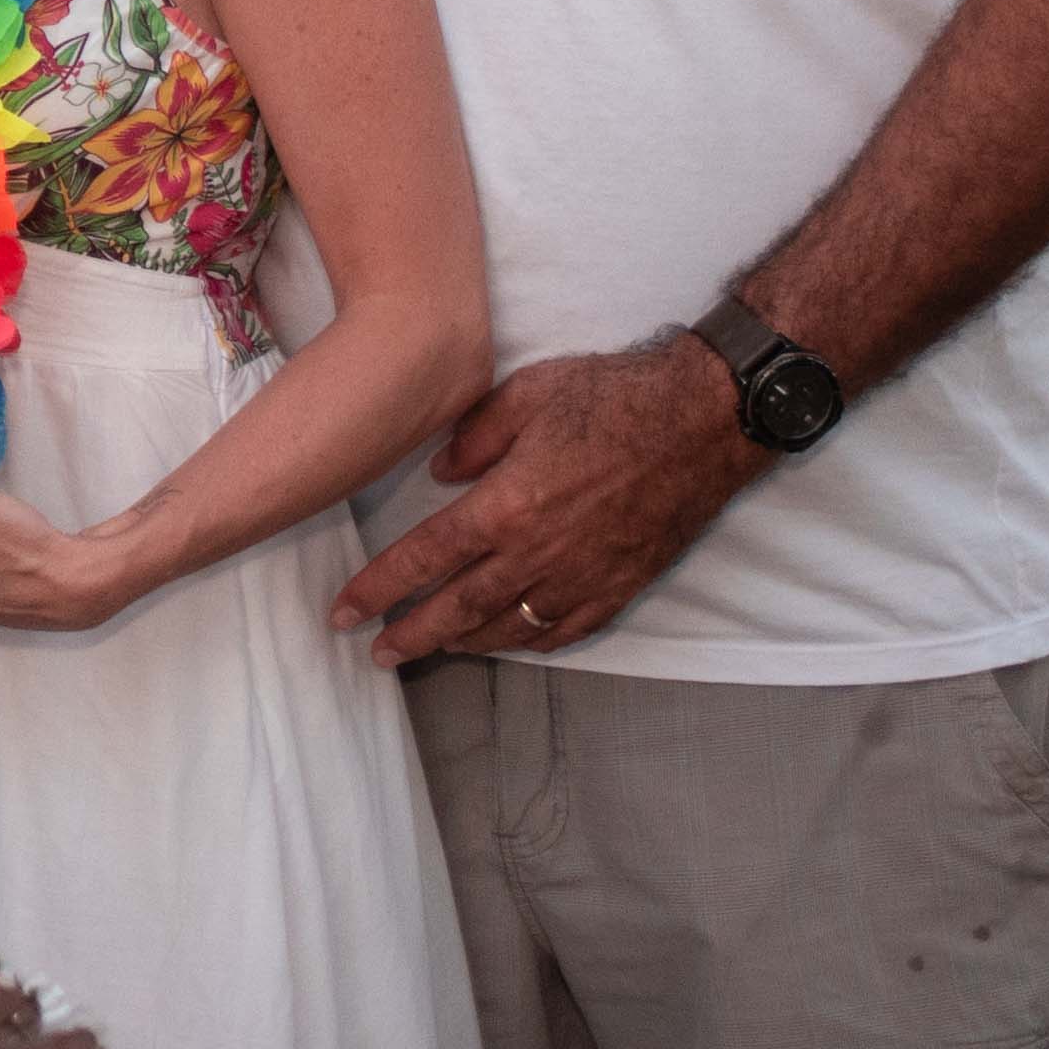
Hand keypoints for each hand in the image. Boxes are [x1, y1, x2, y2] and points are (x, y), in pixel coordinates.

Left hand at [332, 339, 756, 667]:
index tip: (344, 612)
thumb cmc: (614, 397)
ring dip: (464, 644)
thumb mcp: (525, 393)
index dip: (379, 589)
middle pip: (459, 609)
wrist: (704, 420)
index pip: (424, 559)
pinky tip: (509, 643)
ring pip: (509, 628)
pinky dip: (529, 642)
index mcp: (506, 506)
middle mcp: (538, 553)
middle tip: (375, 654)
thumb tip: (439, 473)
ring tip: (430, 650)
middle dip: (411, 635)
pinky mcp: (621, 585)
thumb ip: (473, 437)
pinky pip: (564, 630)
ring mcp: (582, 576)